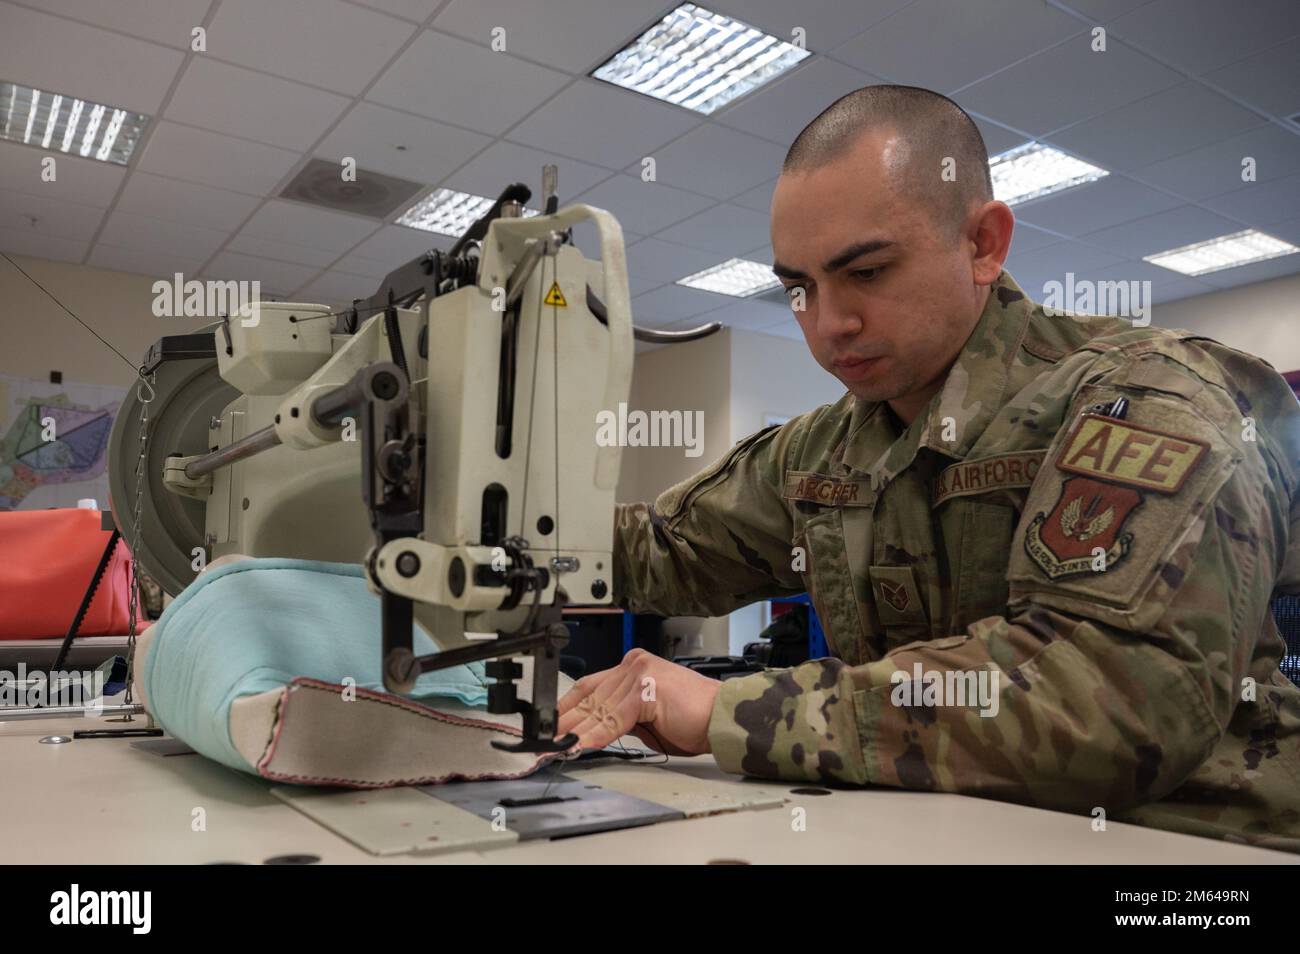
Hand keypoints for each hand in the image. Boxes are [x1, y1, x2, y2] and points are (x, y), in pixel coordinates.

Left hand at [557, 649, 721, 755]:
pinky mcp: (647, 690)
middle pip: (590, 697)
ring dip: (576, 731)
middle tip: (545, 740)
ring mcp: (640, 674)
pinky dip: (597, 734)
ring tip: (558, 747)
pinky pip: (615, 719)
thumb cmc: (693, 718)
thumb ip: (620, 717)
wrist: (722, 717)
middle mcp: (634, 664)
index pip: (589, 686)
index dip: (566, 707)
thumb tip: (592, 731)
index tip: (550, 726)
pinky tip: (583, 744)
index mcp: (633, 666)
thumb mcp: (646, 717)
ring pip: (599, 708)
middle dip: (565, 722)